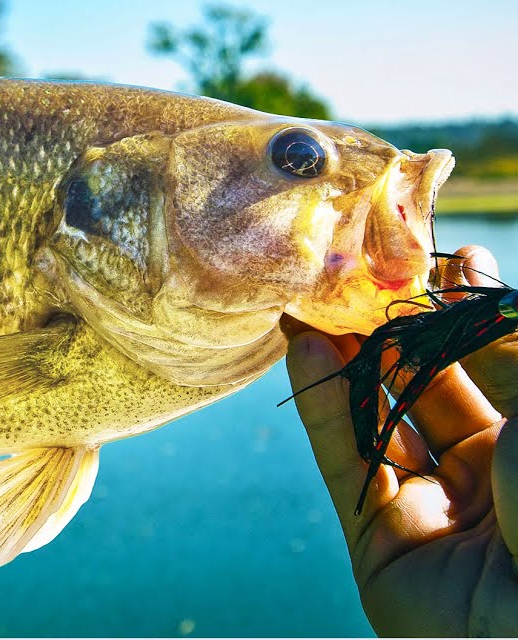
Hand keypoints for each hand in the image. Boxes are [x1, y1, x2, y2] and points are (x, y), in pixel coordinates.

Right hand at [286, 245, 517, 635]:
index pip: (490, 367)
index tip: (441, 257)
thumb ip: (505, 349)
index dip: (463, 314)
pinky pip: (348, 465)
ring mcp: (433, 512)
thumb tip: (469, 274)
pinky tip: (303, 352)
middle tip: (353, 273)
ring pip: (378, 421)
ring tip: (312, 301)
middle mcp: (488, 478)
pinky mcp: (382, 544)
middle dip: (390, 331)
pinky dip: (322, 407)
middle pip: (426, 388)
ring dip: (343, 361)